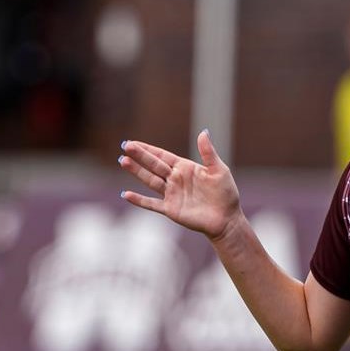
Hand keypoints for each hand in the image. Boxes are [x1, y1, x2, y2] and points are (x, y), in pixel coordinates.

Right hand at [118, 131, 243, 242]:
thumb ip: (208, 152)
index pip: (162, 155)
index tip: (133, 142)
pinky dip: (139, 200)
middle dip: (139, 156)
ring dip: (136, 172)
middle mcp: (175, 179)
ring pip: (150, 181)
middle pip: (153, 165)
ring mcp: (171, 194)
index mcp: (184, 167)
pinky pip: (152, 204)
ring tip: (123, 161)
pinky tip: (126, 194)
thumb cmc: (225, 193)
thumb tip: (203, 131)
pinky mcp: (170, 209)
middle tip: (125, 146)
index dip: (148, 149)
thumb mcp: (219, 170)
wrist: (226, 219)